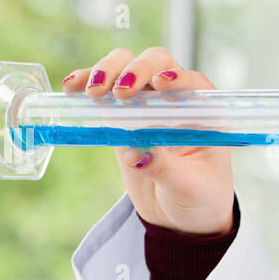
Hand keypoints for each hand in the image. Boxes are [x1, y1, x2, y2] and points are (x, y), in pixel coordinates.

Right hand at [62, 45, 234, 234]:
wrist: (179, 216)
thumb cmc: (199, 199)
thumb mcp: (188, 188)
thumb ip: (164, 169)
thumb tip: (134, 153)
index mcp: (206, 114)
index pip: (194, 83)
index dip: (178, 77)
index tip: (160, 85)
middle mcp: (178, 100)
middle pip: (157, 63)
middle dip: (137, 69)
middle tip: (120, 92)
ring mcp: (148, 104)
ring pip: (127, 66)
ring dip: (109, 70)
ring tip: (92, 91)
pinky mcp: (122, 115)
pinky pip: (104, 90)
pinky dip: (87, 82)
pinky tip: (72, 87)